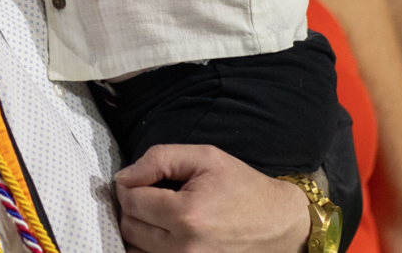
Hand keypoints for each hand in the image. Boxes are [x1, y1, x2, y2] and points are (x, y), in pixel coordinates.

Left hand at [116, 145, 306, 252]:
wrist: (278, 224)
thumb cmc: (241, 186)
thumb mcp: (204, 157)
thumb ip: (159, 159)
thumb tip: (123, 177)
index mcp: (187, 215)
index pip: (131, 201)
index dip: (129, 185)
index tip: (141, 179)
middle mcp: (184, 248)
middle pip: (128, 227)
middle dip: (132, 207)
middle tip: (150, 195)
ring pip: (134, 249)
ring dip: (138, 230)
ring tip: (157, 214)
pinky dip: (148, 248)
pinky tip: (162, 233)